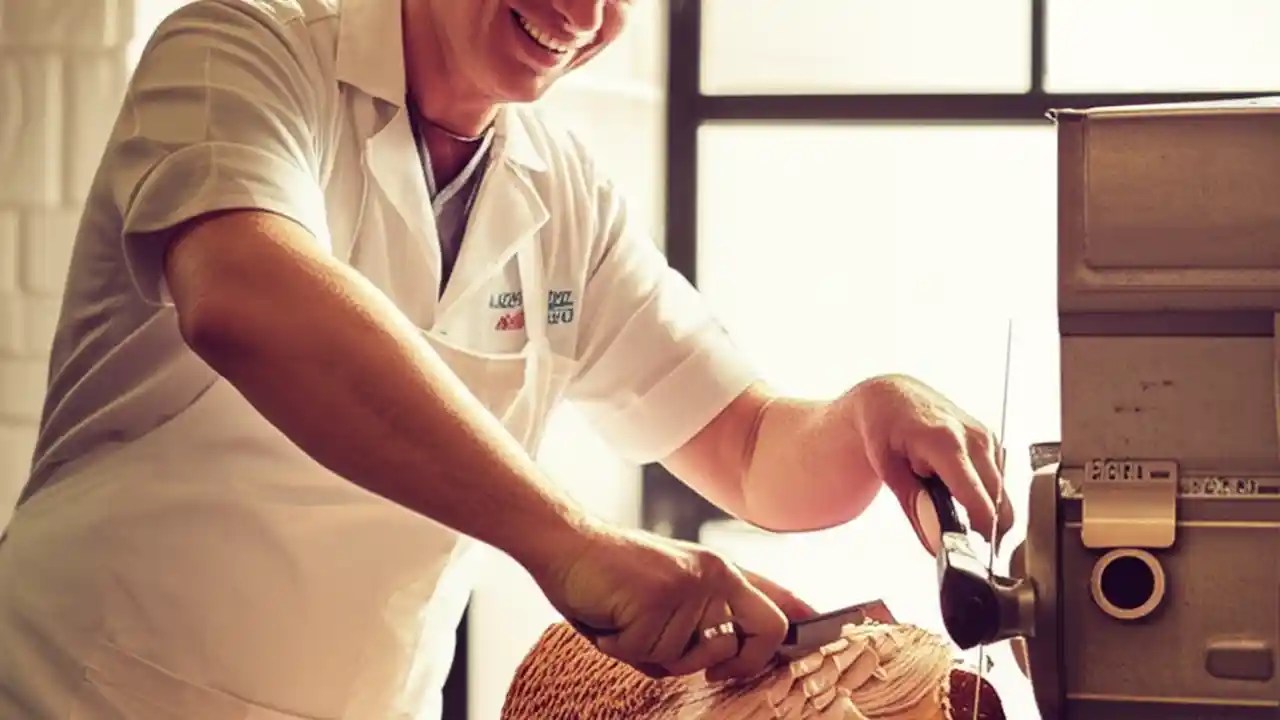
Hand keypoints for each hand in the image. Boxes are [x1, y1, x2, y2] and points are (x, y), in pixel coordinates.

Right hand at [528, 524, 801, 680]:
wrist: (566, 544)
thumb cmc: (612, 574)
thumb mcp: (670, 585)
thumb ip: (704, 614)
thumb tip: (725, 656)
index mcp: (718, 570)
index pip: (775, 602)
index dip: (802, 626)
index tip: (820, 637)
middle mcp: (712, 576)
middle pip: (760, 636)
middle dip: (739, 664)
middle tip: (715, 669)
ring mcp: (686, 590)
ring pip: (689, 660)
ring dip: (652, 653)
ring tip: (629, 620)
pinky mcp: (656, 604)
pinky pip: (646, 655)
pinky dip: (621, 647)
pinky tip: (610, 617)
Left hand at [841, 374, 1013, 549]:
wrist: (891, 396)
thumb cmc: (885, 427)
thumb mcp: (887, 470)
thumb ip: (914, 507)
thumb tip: (935, 541)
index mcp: (946, 443)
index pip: (980, 499)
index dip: (980, 530)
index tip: (973, 549)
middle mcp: (974, 437)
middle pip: (998, 500)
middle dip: (983, 525)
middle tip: (956, 535)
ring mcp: (986, 437)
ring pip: (1000, 492)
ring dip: (982, 506)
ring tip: (946, 497)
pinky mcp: (992, 440)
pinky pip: (997, 478)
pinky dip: (982, 490)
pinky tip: (955, 484)